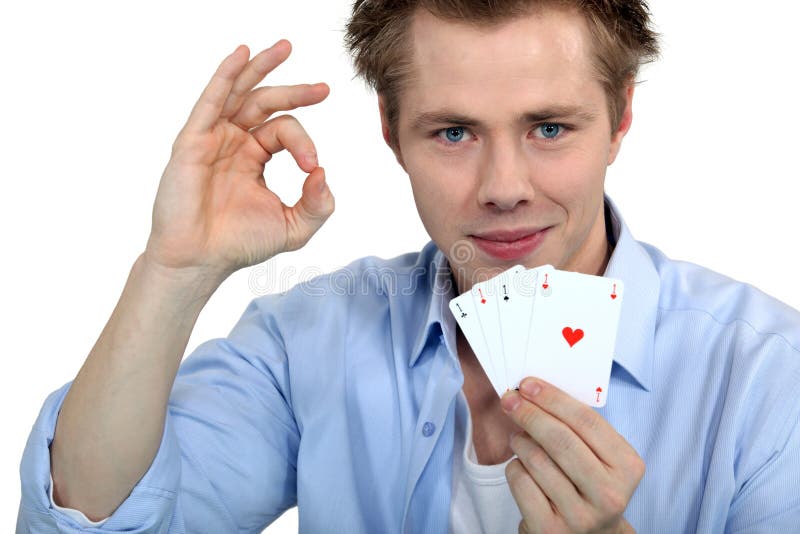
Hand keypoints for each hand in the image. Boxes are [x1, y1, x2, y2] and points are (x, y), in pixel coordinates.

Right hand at [144, 40, 333, 280]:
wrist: (200, 260)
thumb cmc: (240, 244)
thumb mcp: (294, 227)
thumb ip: (319, 204)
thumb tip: (325, 173)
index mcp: (255, 156)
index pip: (284, 131)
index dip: (304, 144)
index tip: (312, 168)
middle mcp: (233, 142)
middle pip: (266, 103)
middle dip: (295, 91)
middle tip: (324, 88)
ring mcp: (212, 139)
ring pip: (239, 93)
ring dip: (260, 67)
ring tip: (285, 48)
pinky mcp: (192, 141)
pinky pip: (210, 101)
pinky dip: (226, 75)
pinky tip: (242, 54)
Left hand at [501, 378, 643, 533]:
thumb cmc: (589, 484)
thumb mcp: (600, 458)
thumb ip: (579, 427)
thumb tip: (535, 392)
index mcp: (627, 467)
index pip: (587, 421)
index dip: (553, 398)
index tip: (528, 384)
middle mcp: (609, 495)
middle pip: (560, 439)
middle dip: (530, 413)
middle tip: (510, 399)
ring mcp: (580, 516)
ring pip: (536, 460)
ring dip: (519, 441)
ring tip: (518, 437)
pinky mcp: (549, 529)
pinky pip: (521, 482)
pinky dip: (514, 467)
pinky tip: (521, 466)